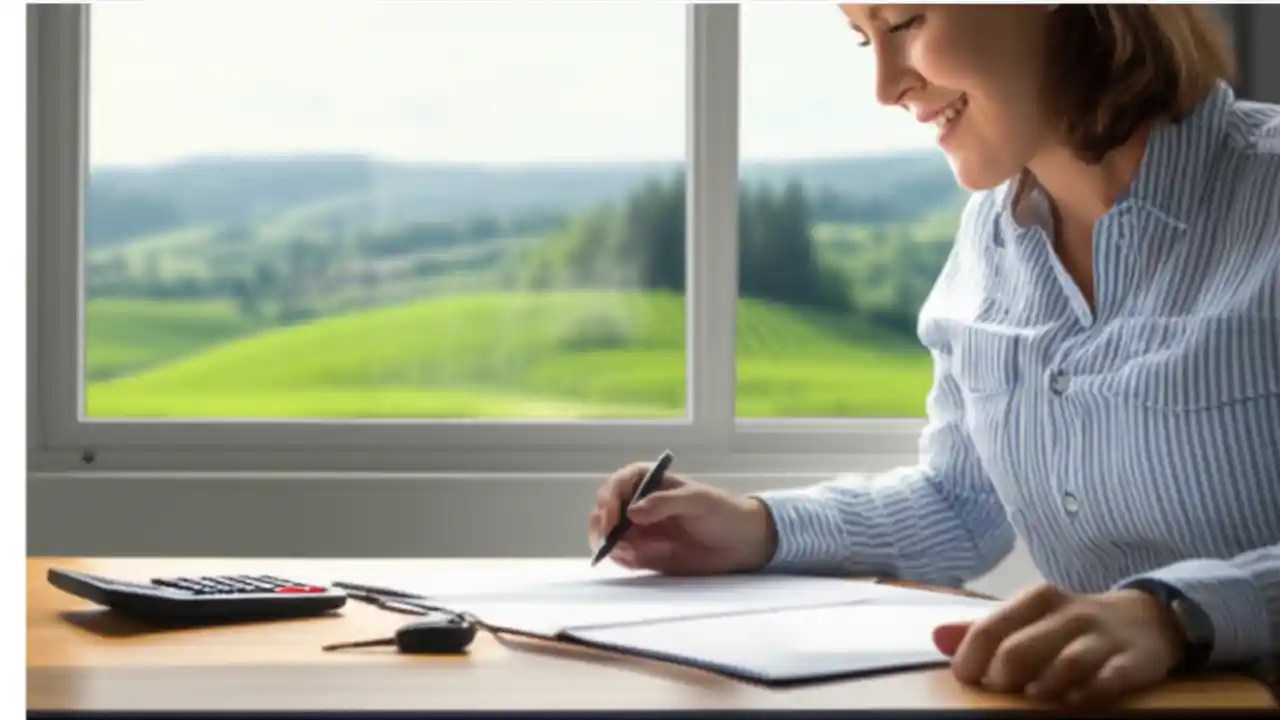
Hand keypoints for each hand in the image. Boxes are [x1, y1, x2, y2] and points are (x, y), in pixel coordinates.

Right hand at [586, 462, 777, 575]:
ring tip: (628, 555)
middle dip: (601, 524)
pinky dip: (623, 559)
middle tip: (606, 541)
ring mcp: (641, 531)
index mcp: (650, 483)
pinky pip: (625, 557)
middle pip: (605, 511)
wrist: (744, 542)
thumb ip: (665, 504)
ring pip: (610, 536)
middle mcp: (639, 505)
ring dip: (610, 545)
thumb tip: (632, 512)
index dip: (608, 499)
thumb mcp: (698, 501)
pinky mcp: (647, 554)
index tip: (612, 518)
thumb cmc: (723, 511)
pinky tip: (636, 559)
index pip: (618, 484)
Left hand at [931, 584, 1186, 706]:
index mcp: (1036, 599)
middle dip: (1001, 676)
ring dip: (1041, 685)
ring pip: (1066, 662)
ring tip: (1030, 697)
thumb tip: (936, 638)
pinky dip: (1087, 692)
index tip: (967, 679)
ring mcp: (1102, 637)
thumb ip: (983, 629)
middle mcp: (1069, 613)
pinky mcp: (1133, 661)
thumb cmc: (1070, 624)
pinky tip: (1071, 702)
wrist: (1145, 620)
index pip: (990, 628)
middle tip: (998, 691)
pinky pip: (1109, 678)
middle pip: (1020, 648)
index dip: (971, 658)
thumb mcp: (1027, 618)